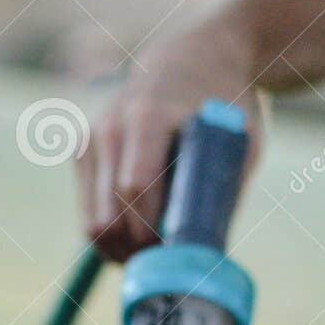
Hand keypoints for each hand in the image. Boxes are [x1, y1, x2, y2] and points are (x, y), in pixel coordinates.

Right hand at [78, 25, 262, 262]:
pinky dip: (109, 234)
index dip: (150, 233)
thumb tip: (205, 257)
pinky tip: (135, 239)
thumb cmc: (225, 103)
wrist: (193, 57)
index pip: (134, 189)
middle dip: (134, 251)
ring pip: (92, 219)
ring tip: (151, 258)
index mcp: (148, 116)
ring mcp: (91, 137)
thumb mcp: (241, 141)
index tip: (174, 253)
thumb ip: (224, 191)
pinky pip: (89, 211)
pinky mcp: (83, 150)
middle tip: (166, 267)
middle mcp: (110, 125)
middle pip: (108, 213)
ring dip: (118, 249)